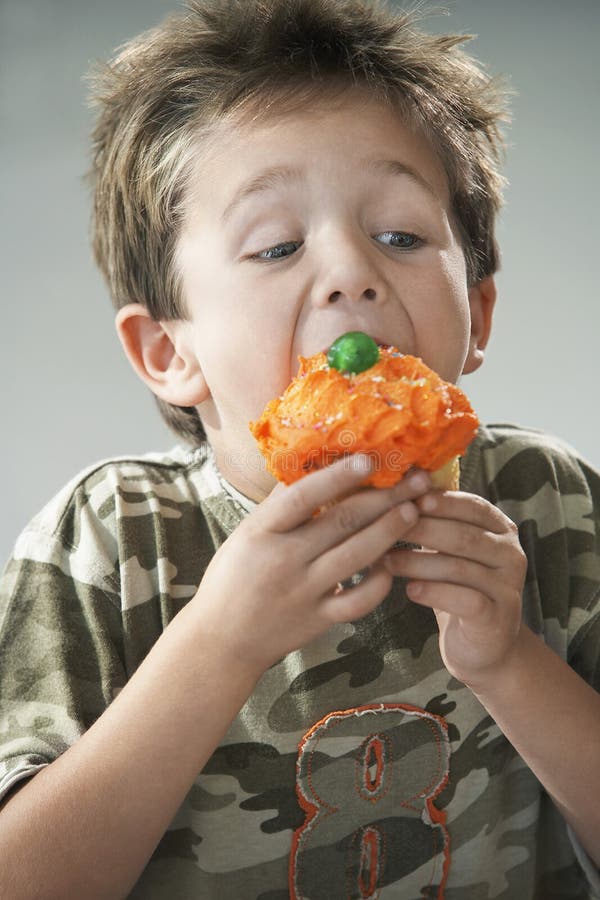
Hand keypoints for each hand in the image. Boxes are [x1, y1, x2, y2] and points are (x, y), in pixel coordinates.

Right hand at [192, 456, 430, 676]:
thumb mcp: (246, 533)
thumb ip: (280, 505)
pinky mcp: (318, 620)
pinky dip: (379, 583)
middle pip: (341, 522)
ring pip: (357, 557)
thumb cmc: (233, 577)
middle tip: (415, 481)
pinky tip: (392, 564)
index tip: (370, 459)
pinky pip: (357, 601)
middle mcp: (284, 560)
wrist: (222, 638)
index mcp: (261, 532)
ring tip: (413, 511)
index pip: (303, 497)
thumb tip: (315, 464)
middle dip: (384, 499)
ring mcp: (303, 592)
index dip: (337, 477)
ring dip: (390, 531)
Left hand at [384, 489, 527, 691]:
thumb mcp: (449, 549)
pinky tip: (409, 590)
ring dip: (417, 562)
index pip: (472, 505)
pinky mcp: (497, 618)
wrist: (482, 645)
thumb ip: (434, 520)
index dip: (439, 500)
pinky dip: (433, 592)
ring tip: (386, 560)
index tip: (404, 497)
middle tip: (383, 527)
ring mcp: (508, 588)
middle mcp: (511, 555)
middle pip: (463, 535)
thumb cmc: (456, 586)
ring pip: (459, 567)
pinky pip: (464, 600)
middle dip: (420, 528)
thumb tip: (396, 486)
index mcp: (501, 529)